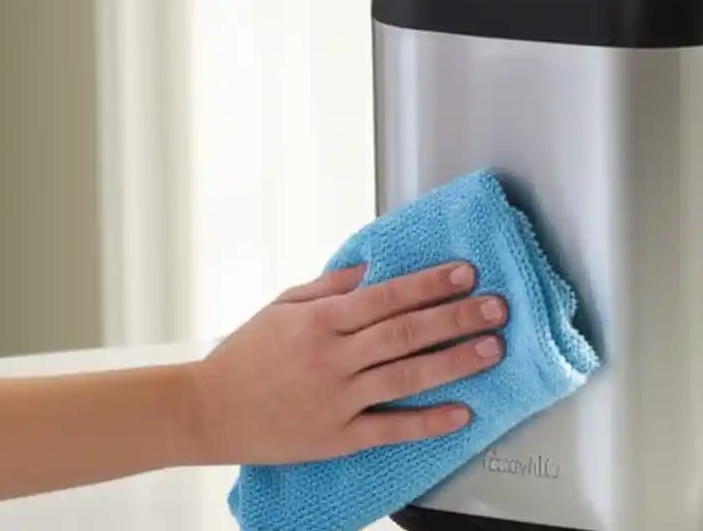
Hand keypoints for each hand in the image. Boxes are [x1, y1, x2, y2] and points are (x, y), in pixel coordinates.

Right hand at [185, 262, 507, 464]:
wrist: (205, 411)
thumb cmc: (245, 355)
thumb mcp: (283, 306)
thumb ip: (332, 286)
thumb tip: (375, 266)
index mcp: (319, 321)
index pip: (386, 296)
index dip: (429, 284)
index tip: (466, 273)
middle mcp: (330, 358)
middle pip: (404, 334)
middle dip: (456, 318)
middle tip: (497, 308)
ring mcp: (335, 400)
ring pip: (405, 378)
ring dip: (453, 363)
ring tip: (491, 349)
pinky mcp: (335, 437)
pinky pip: (389, 430)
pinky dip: (427, 423)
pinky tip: (461, 414)